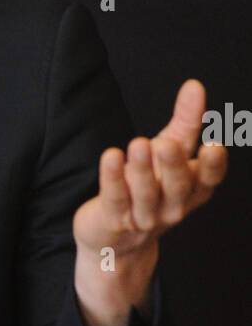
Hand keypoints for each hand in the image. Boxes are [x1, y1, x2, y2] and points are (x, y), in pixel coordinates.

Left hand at [71, 79, 227, 325]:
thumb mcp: (169, 152)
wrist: (115, 240)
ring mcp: (143, 218)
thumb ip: (185, 121)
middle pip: (177, 188)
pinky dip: (112, 177)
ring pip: (145, 194)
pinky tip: (110, 155)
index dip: (213, 166)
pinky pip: (115, 198)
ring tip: (137, 144)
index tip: (214, 146)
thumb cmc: (149, 186)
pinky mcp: (114, 220)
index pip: (208, 180)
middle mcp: (172, 208)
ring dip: (142, 170)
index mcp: (192, 191)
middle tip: (166, 143)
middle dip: (173, 165)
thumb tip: (195, 85)